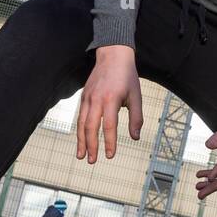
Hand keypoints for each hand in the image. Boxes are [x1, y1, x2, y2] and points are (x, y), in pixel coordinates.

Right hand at [76, 46, 142, 162]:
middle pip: (91, 127)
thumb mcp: (136, 96)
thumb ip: (136, 118)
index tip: (111, 155)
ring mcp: (87, 98)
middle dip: (91, 146)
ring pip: (81, 124)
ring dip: (81, 141)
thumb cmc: (127, 77)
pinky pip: (80, 117)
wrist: (112, 55)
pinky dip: (79, 131)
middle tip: (92, 161)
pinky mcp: (83, 97)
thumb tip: (135, 138)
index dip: (110, 142)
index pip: (109, 126)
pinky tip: (81, 141)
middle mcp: (96, 99)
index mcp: (111, 99)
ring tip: (81, 156)